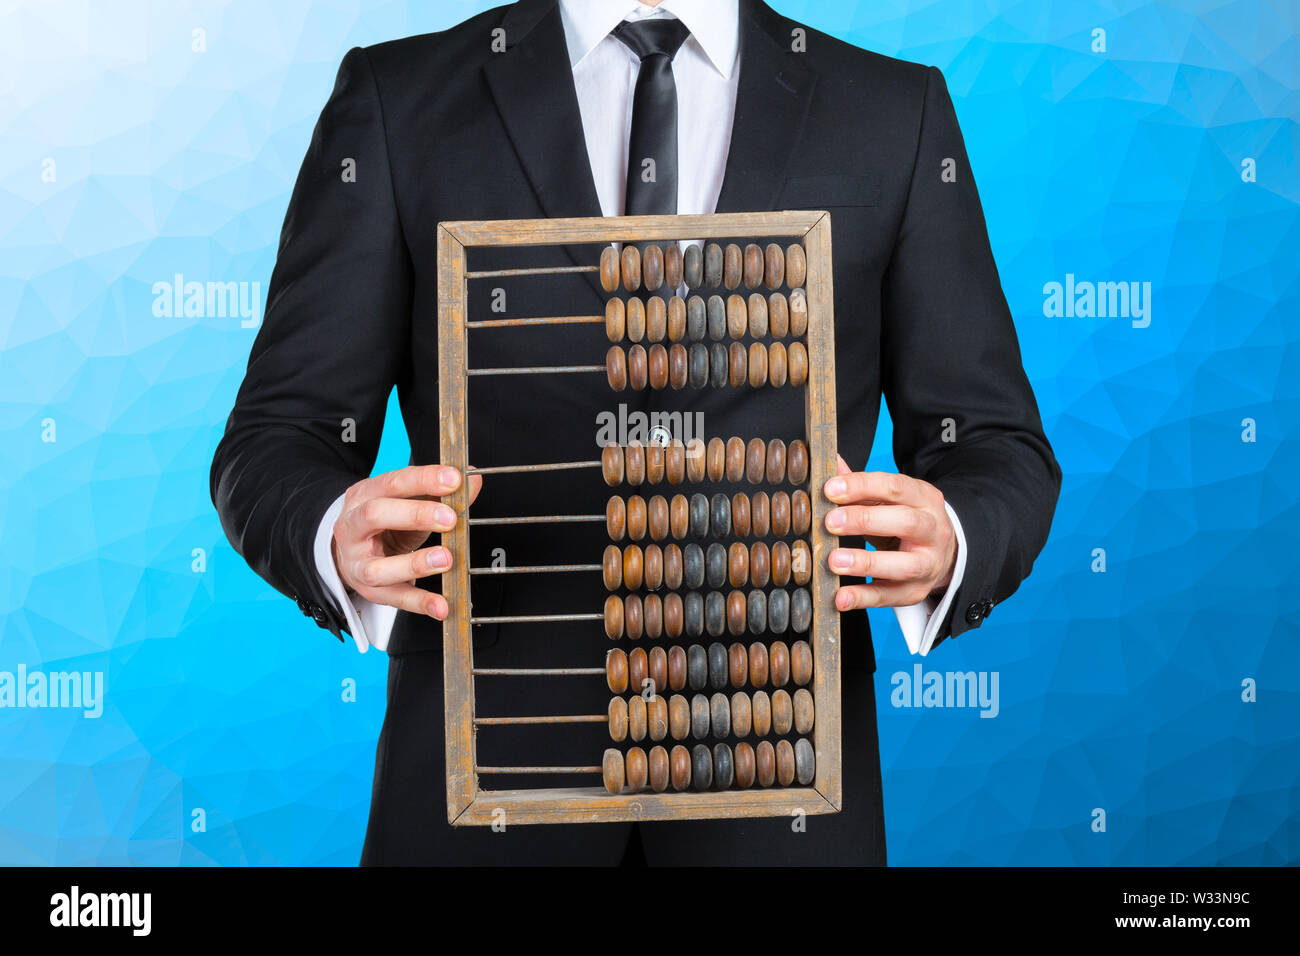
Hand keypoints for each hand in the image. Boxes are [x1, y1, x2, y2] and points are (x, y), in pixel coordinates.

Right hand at [331, 464, 482, 619]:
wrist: (350, 550)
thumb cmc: (384, 523)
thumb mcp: (409, 503)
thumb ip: (441, 493)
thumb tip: (472, 480)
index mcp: (363, 495)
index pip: (392, 482)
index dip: (424, 479)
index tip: (454, 480)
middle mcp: (353, 527)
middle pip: (374, 515)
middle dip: (415, 515)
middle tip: (449, 518)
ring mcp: (357, 562)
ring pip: (377, 567)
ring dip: (414, 564)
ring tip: (445, 559)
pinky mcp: (368, 589)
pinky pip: (394, 598)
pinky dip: (420, 602)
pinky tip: (441, 605)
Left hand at [822, 456, 956, 610]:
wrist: (945, 553)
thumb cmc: (907, 520)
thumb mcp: (891, 499)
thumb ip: (862, 485)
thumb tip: (831, 462)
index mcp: (924, 499)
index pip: (895, 487)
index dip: (862, 486)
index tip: (830, 490)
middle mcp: (932, 530)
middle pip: (905, 522)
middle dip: (865, 520)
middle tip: (830, 523)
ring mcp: (928, 564)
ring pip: (904, 565)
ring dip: (867, 563)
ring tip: (834, 562)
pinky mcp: (916, 591)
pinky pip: (891, 596)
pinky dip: (864, 598)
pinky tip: (841, 597)